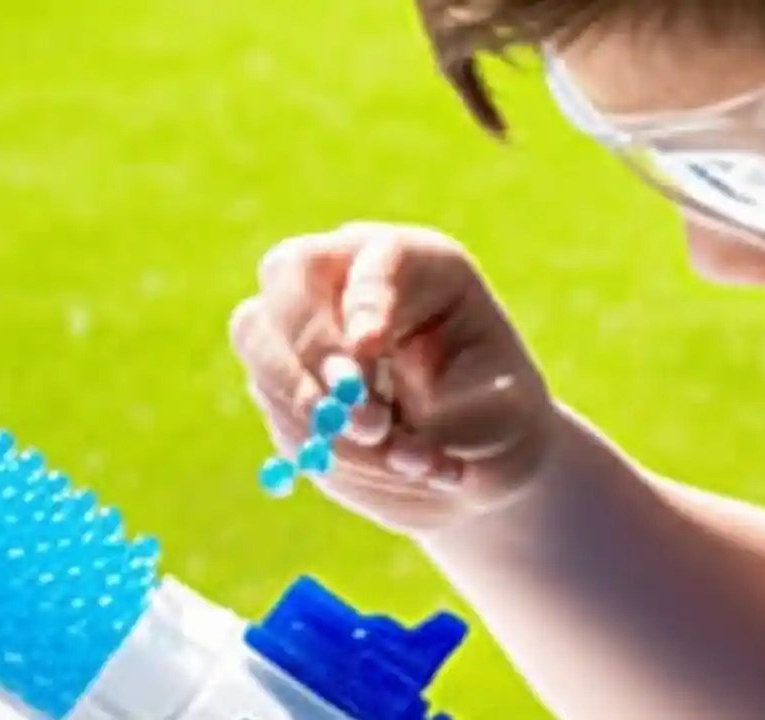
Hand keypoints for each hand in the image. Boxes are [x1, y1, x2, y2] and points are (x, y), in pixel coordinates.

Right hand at [230, 223, 556, 534]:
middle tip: (364, 418)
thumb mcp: (501, 405)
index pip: (376, 253)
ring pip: (263, 345)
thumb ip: (436, 401)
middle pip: (286, 274)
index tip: (370, 346)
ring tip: (394, 452)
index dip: (366, 295)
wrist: (473, 458)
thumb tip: (353, 409)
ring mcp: (306, 327)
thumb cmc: (497, 418)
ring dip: (318, 415)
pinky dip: (322, 449)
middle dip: (315, 351)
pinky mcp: (284, 382)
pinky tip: (383, 466)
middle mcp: (351, 278)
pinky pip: (276, 410)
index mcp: (417, 263)